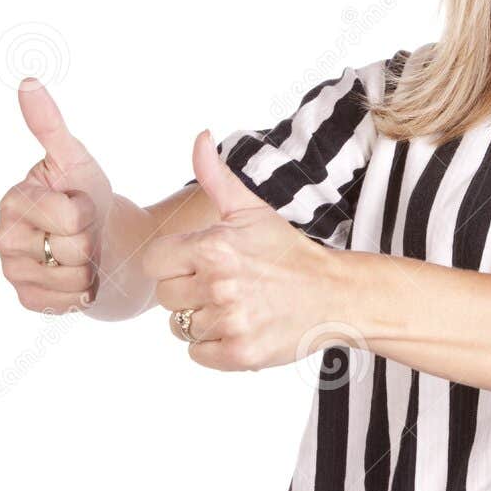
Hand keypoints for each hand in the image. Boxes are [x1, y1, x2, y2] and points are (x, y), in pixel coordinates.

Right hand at [0, 78, 114, 312]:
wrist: (102, 241)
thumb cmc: (86, 196)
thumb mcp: (74, 159)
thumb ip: (50, 125)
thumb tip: (28, 82)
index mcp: (13, 200)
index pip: (70, 216)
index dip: (87, 210)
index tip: (78, 203)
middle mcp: (3, 238)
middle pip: (75, 248)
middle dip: (90, 239)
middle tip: (83, 231)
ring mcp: (13, 273)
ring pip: (75, 277)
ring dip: (90, 266)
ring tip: (81, 253)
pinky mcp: (29, 300)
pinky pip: (70, 301)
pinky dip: (84, 291)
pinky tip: (77, 276)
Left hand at [142, 129, 345, 371]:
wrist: (336, 295)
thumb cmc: (289, 252)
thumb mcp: (252, 210)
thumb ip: (216, 176)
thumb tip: (199, 136)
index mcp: (214, 247)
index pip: (154, 264)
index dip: (174, 264)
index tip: (201, 265)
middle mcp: (219, 285)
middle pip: (166, 298)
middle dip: (189, 293)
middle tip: (226, 286)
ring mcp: (231, 322)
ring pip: (181, 328)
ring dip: (203, 321)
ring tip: (237, 307)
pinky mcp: (241, 354)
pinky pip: (198, 354)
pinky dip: (214, 347)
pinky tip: (240, 328)